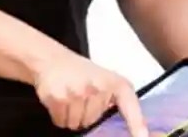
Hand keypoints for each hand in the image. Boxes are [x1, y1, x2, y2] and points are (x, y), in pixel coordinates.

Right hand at [33, 51, 147, 136]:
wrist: (50, 58)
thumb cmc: (79, 71)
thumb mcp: (104, 80)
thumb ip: (114, 100)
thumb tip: (129, 129)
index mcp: (115, 83)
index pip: (130, 106)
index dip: (137, 125)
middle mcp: (98, 87)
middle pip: (93, 121)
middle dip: (86, 114)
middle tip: (80, 96)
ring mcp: (78, 93)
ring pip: (77, 124)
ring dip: (71, 116)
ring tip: (69, 97)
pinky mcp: (59, 98)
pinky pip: (61, 122)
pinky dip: (59, 116)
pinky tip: (59, 100)